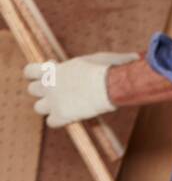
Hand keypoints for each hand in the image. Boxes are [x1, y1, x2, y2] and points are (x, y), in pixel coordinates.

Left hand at [23, 52, 138, 127]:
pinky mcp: (61, 116)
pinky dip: (58, 121)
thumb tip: (134, 58)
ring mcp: (53, 101)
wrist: (108, 86)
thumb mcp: (105, 58)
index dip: (36, 73)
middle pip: (31, 90)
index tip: (51, 72)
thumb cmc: (107, 69)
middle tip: (59, 91)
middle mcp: (48, 85)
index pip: (29, 71)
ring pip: (38, 107)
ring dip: (49, 107)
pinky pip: (51, 122)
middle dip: (43, 91)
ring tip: (64, 106)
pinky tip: (70, 118)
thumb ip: (106, 60)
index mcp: (53, 69)